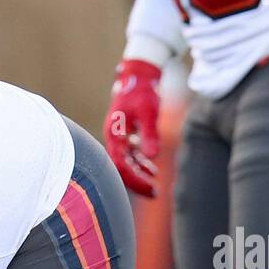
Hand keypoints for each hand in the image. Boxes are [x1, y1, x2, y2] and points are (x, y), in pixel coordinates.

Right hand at [103, 58, 161, 196]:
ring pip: (126, 163)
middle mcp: (113, 139)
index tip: (151, 189)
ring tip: (155, 186)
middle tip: (155, 194)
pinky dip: (139, 162)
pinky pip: (129, 154)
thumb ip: (149, 135)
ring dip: (139, 174)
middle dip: (137, 182)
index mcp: (115, 135)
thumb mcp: (149, 113)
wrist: (138, 74)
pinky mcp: (124, 133)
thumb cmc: (142, 92)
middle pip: (121, 168)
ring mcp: (118, 137)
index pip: (121, 166)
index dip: (135, 180)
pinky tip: (152, 168)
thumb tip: (152, 157)